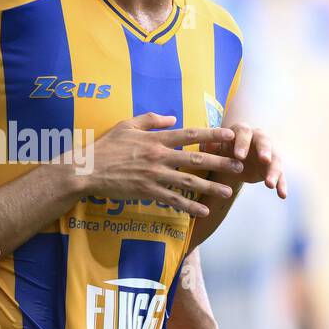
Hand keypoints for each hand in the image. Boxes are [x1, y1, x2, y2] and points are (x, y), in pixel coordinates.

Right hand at [81, 113, 244, 216]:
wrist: (88, 170)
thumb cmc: (107, 146)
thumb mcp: (127, 125)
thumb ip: (151, 119)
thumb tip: (173, 117)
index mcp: (156, 139)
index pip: (190, 134)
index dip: (212, 133)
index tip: (230, 134)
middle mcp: (159, 156)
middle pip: (196, 159)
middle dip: (220, 162)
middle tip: (239, 166)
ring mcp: (155, 176)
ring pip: (189, 182)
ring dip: (211, 187)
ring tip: (228, 192)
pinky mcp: (148, 192)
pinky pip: (173, 200)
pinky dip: (189, 206)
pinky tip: (203, 210)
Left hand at [203, 122, 286, 197]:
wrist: (232, 160)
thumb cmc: (223, 150)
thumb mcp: (215, 149)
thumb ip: (211, 147)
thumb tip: (204, 145)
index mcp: (242, 131)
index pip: (244, 133)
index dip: (242, 144)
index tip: (239, 156)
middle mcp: (258, 138)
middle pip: (264, 142)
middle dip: (265, 150)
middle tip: (265, 160)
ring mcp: (268, 153)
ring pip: (275, 160)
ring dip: (274, 171)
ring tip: (269, 185)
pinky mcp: (273, 167)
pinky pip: (280, 175)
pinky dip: (281, 185)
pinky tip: (282, 195)